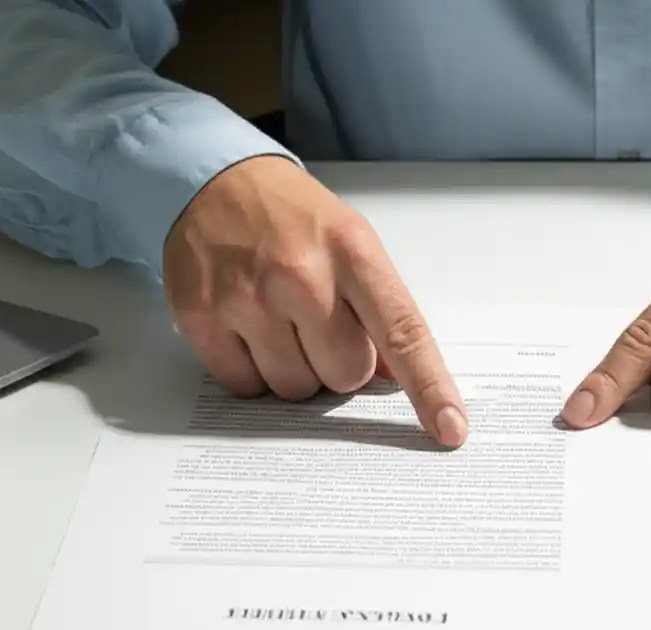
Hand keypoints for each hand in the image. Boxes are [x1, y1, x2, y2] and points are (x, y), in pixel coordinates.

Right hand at [163, 156, 466, 446]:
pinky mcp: (201, 316)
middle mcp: (300, 275)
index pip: (403, 333)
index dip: (430, 388)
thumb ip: (380, 310)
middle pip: (346, 376)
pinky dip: (252, 370)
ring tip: (279, 320)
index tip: (449, 428)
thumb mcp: (352, 245)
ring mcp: (246, 297)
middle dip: (339, 363)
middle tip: (319, 324)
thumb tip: (398, 378)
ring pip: (295, 389)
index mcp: (353, 253)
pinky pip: (245, 386)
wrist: (215, 180)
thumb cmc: (294, 218)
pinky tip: (247, 328)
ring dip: (295, 369)